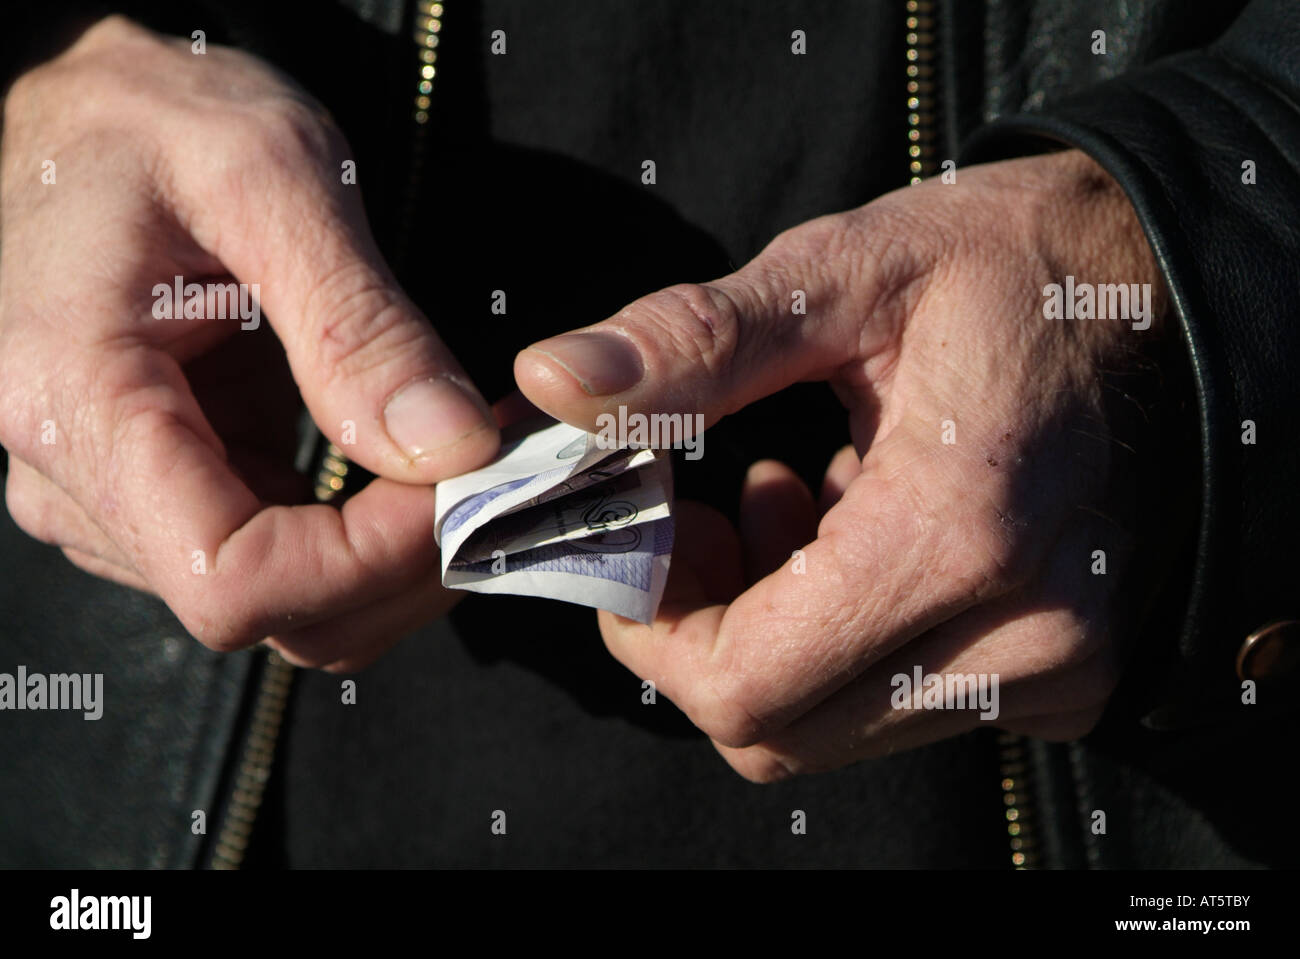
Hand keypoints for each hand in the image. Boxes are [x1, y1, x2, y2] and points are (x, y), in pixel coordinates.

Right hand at [0, 17, 497, 670]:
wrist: (88, 116)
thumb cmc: (156, 119)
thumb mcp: (270, 178)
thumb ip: (358, 326)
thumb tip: (448, 449)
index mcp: (79, 402)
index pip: (233, 580)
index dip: (366, 561)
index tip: (461, 486)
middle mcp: (78, 480)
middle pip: (269, 612)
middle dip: (402, 564)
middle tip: (496, 473)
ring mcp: (117, 498)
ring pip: (285, 604)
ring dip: (395, 556)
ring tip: (467, 457)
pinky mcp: (167, 490)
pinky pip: (282, 561)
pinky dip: (366, 534)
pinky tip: (415, 463)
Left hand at [515, 150, 1178, 778]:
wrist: (1157, 294)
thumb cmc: (1004, 266)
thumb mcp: (844, 274)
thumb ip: (697, 343)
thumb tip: (552, 384)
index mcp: (959, 530)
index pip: (746, 684)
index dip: (652, 633)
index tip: (640, 544)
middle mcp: (1021, 631)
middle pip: (775, 728)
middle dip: (699, 634)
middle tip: (702, 517)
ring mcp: (1050, 668)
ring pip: (827, 728)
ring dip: (766, 634)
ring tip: (783, 503)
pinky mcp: (1057, 678)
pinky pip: (893, 710)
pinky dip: (835, 643)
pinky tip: (845, 532)